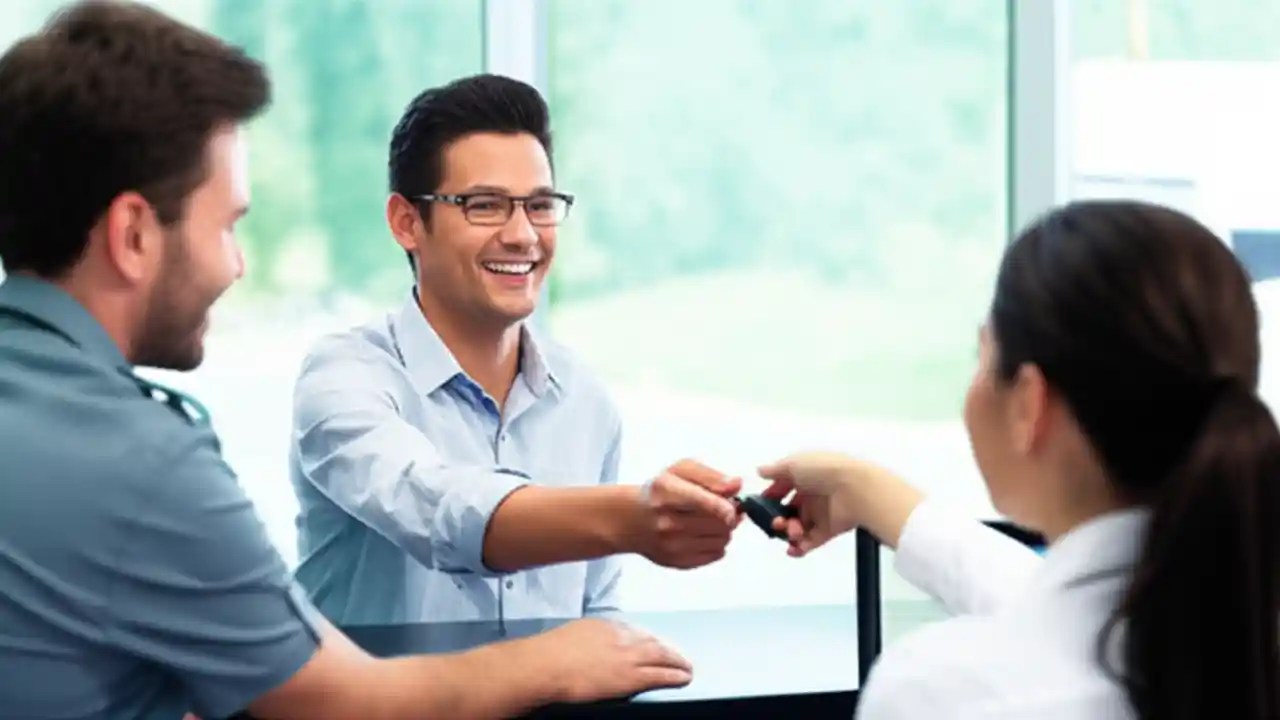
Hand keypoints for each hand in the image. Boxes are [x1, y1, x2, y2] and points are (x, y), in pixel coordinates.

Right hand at [536, 618, 692, 702]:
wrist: (547, 664)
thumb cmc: (551, 652)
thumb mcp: (574, 635)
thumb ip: (590, 638)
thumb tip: (592, 645)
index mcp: (606, 625)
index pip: (635, 631)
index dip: (648, 639)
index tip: (654, 644)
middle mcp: (622, 637)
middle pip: (653, 641)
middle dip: (668, 648)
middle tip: (679, 655)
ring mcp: (628, 656)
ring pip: (662, 656)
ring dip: (677, 661)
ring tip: (687, 667)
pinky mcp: (630, 677)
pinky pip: (659, 675)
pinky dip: (674, 675)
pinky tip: (683, 677)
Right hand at [632, 459, 741, 568]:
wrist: (632, 519)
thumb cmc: (660, 492)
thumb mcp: (681, 470)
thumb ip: (711, 476)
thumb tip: (736, 485)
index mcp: (667, 492)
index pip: (709, 504)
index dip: (728, 507)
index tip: (733, 507)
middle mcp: (667, 521)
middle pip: (721, 523)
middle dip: (729, 515)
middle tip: (723, 509)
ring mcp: (671, 545)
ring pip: (722, 539)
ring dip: (724, 530)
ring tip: (710, 521)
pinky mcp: (677, 562)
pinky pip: (716, 554)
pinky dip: (717, 544)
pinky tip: (704, 534)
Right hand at [758, 451, 914, 556]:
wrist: (855, 489)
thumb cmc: (827, 470)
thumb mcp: (794, 464)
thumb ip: (775, 470)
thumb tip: (761, 471)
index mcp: (805, 476)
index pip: (783, 487)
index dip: (771, 497)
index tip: (760, 505)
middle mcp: (813, 494)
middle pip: (789, 511)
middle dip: (777, 519)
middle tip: (775, 522)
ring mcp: (821, 513)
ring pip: (798, 528)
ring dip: (789, 533)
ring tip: (792, 532)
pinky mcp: (829, 530)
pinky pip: (811, 541)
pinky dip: (801, 547)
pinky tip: (794, 548)